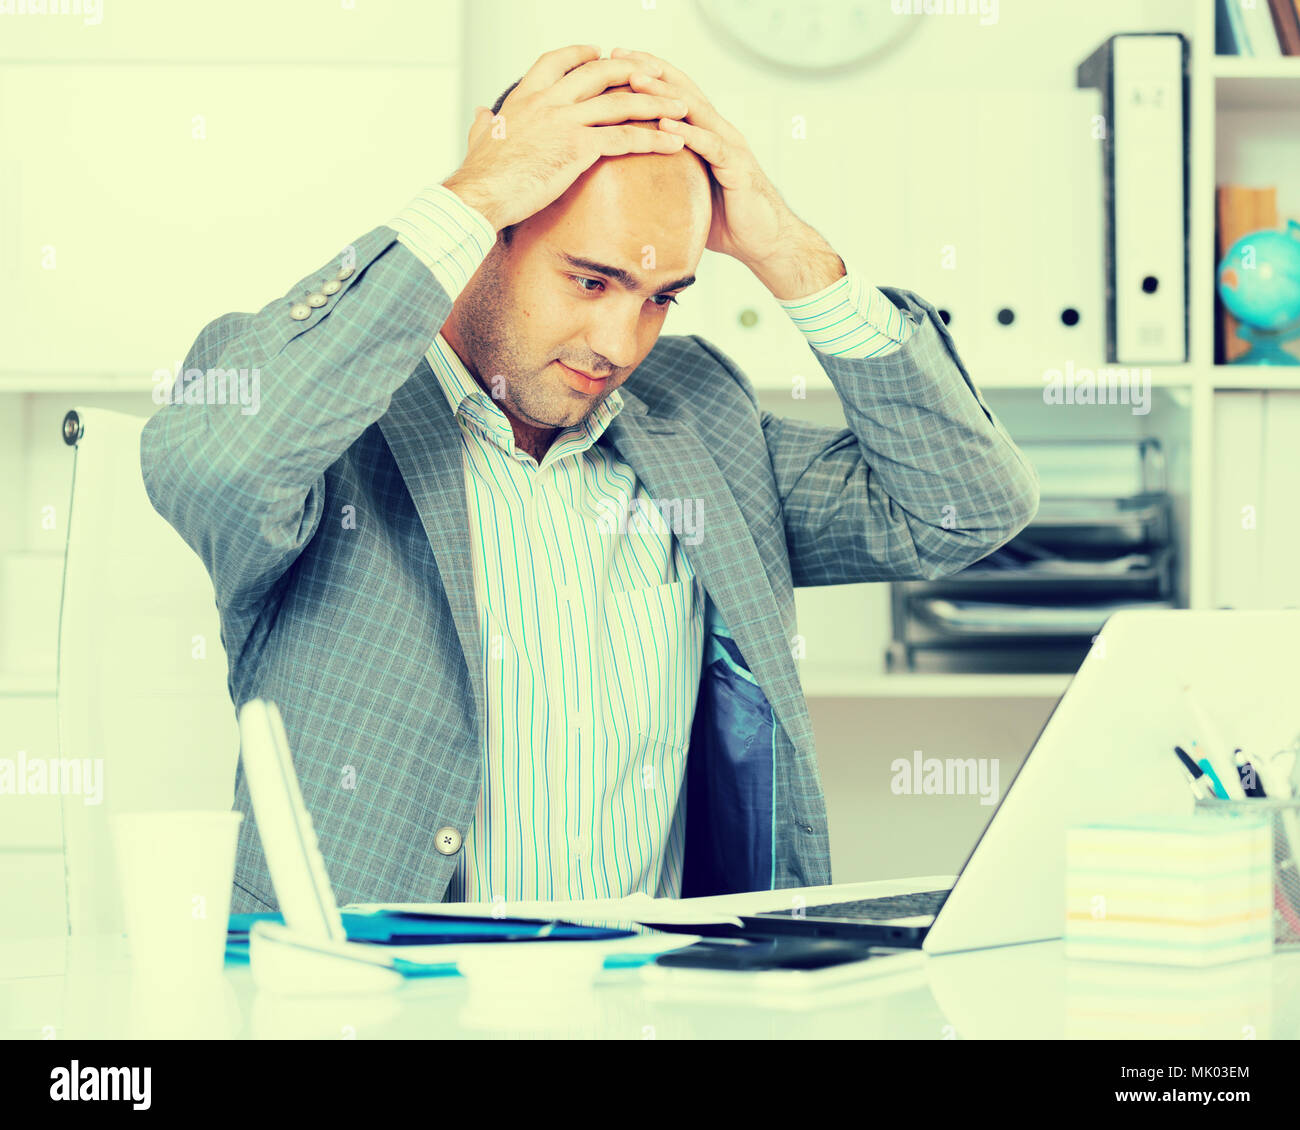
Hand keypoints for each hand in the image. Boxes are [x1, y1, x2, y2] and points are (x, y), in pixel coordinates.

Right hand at [442, 45, 689, 231]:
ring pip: (622, 102)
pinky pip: (626, 138)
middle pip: (601, 72)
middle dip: (634, 71)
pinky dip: (654, 139)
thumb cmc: (479, 176)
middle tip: (658, 77)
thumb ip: (485, 122)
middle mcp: (549, 100)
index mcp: (526, 96)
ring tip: (682, 108)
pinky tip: (675, 144)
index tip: (602, 54)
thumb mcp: (480, 139)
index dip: (584, 55)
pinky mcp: (578, 148)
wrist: (478, 196)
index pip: (560, 61)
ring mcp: (565, 121)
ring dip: (657, 103)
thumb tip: (482, 112)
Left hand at [613, 47, 844, 298]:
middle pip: (681, 89)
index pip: (673, 93)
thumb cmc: (726, 220)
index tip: (613, 60)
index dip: (646, 73)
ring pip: (694, 110)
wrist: (764, 241)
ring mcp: (729, 146)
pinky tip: (665, 123)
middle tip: (618, 54)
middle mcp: (718, 131)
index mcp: (705, 133)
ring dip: (664, 92)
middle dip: (649, 69)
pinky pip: (710, 145)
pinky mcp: (737, 167)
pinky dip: (688, 132)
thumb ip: (662, 182)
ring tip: (636, 79)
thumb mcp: (687, 195)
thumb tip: (623, 189)